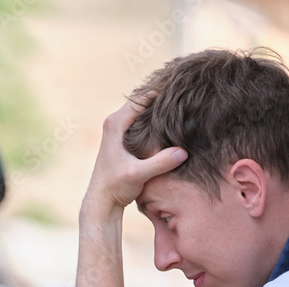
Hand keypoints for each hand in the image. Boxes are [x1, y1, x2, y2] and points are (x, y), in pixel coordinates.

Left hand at [82, 100, 187, 214]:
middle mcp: (115, 121)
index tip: (183, 84)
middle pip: (143, 99)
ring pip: (143, 109)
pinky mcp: (122, 136)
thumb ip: (160, 163)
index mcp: (116, 123)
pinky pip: (142, 119)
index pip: (143, 97)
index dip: (163, 89)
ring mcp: (118, 128)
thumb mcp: (138, 175)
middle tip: (187, 89)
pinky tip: (172, 118)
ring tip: (183, 99)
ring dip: (160, 105)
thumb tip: (183, 152)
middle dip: (163, 94)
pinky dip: (156, 117)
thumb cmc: (115, 187)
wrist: (102, 200)